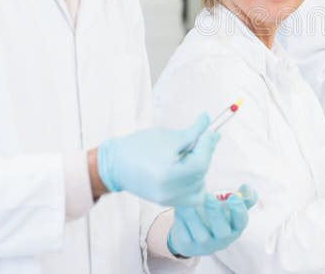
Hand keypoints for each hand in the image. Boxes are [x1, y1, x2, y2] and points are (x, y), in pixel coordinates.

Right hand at [97, 113, 217, 205]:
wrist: (115, 164)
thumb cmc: (138, 147)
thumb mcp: (167, 136)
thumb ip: (192, 132)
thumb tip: (208, 121)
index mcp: (167, 175)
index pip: (200, 163)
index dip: (207, 145)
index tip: (209, 131)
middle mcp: (169, 191)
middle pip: (201, 173)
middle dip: (205, 153)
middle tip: (204, 137)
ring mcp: (168, 200)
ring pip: (200, 186)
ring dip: (201, 168)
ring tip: (191, 154)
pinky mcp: (167, 202)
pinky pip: (192, 196)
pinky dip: (196, 183)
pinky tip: (190, 169)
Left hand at [168, 185, 257, 256]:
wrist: (196, 237)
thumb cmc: (218, 217)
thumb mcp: (231, 208)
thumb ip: (243, 197)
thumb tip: (246, 187)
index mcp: (235, 228)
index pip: (241, 222)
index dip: (238, 210)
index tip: (233, 197)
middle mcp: (222, 239)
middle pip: (222, 231)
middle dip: (216, 213)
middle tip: (209, 197)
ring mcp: (205, 244)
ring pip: (201, 234)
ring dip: (195, 217)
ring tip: (190, 201)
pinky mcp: (189, 245)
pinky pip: (185, 235)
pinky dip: (182, 221)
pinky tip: (180, 208)